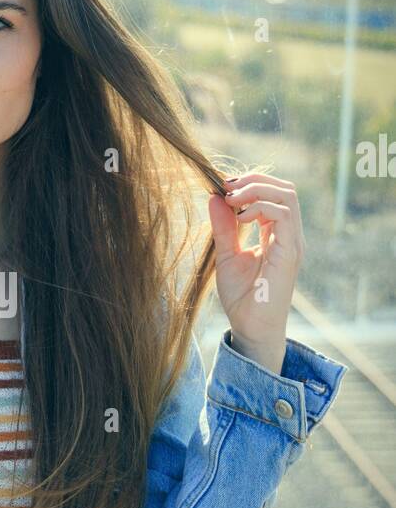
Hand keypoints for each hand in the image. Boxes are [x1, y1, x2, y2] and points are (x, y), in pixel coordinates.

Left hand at [207, 172, 305, 373]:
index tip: (223, 186)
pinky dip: (260, 208)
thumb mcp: (226, 254)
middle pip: (284, 189)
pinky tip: (240, 217)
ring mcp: (293, 242)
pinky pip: (283, 215)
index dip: (249, 184)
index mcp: (276, 234)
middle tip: (227, 187)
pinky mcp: (291, 252)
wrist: (250, 327)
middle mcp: (289, 235)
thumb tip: (215, 196)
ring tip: (232, 200)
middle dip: (255, 180)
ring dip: (257, 190)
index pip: (272, 195)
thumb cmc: (242, 297)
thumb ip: (223, 226)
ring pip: (287, 196)